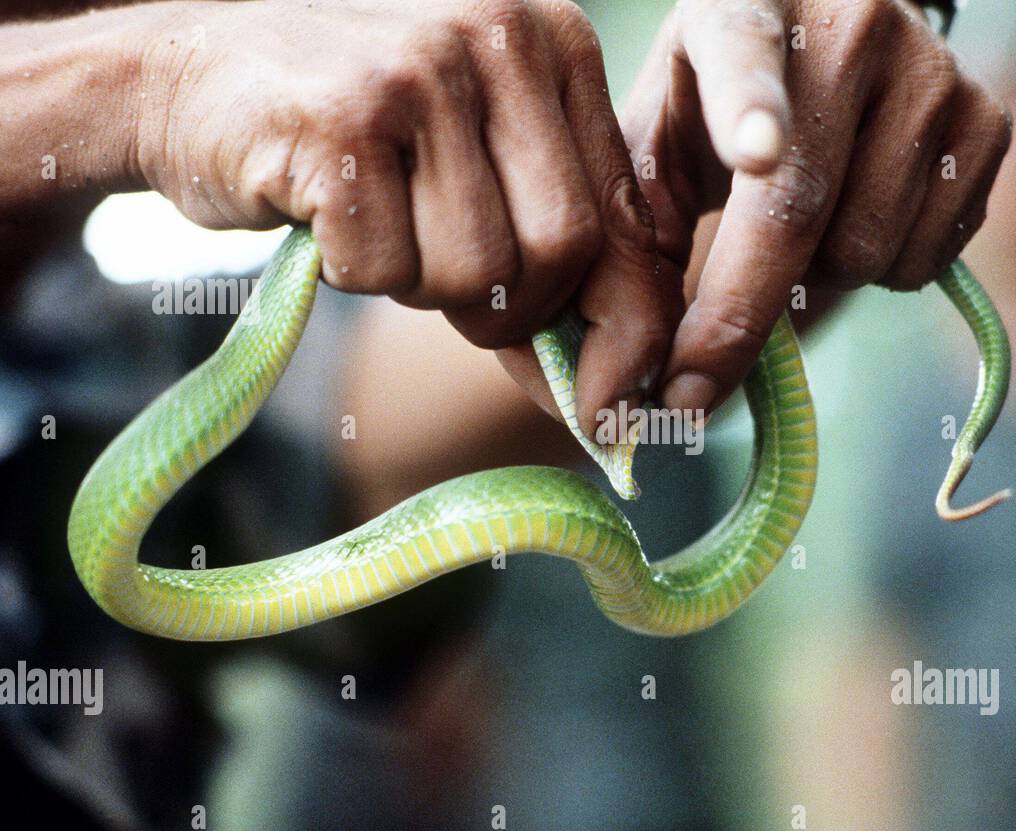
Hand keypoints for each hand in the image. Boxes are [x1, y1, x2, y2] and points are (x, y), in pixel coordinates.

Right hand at [133, 0, 677, 431]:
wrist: (186, 74)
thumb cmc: (356, 141)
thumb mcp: (479, 169)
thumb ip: (557, 252)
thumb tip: (617, 394)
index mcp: (557, 45)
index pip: (626, 219)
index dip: (626, 326)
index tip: (611, 405)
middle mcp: (501, 36)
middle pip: (563, 251)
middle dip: (512, 311)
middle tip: (451, 294)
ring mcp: (421, 68)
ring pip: (477, 269)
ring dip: (423, 286)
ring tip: (380, 225)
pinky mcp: (343, 116)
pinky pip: (385, 270)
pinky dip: (354, 273)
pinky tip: (326, 213)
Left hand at [620, 0, 1012, 417]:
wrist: (826, 47)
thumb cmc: (713, 108)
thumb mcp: (658, 136)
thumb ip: (635, 215)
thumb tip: (636, 351)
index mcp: (744, 4)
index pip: (744, 52)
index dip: (749, 109)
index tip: (753, 155)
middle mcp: (852, 19)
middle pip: (800, 206)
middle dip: (741, 311)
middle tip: (696, 371)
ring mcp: (932, 67)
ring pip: (866, 248)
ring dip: (817, 279)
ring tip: (800, 227)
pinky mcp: (987, 119)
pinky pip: (926, 258)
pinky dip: (881, 272)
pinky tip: (857, 218)